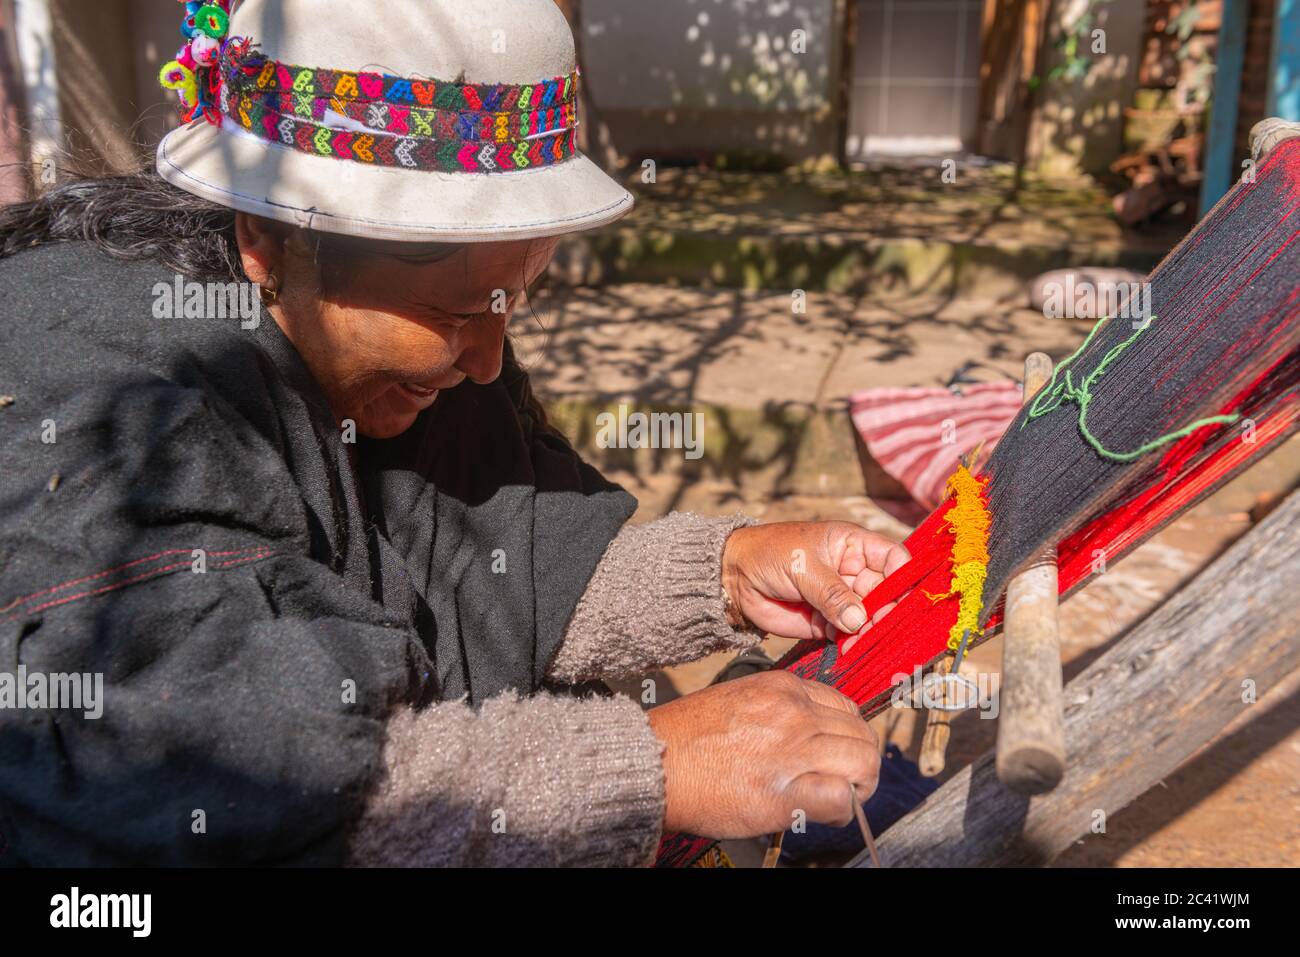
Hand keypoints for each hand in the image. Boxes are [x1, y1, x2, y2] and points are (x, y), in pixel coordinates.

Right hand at [647, 671, 879, 837]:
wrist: (653, 764)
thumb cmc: (688, 737)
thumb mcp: (739, 698)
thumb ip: (779, 708)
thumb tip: (812, 734)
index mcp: (783, 688)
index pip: (846, 706)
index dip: (849, 734)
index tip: (839, 753)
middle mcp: (793, 713)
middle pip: (861, 735)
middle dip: (861, 762)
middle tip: (849, 783)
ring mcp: (790, 750)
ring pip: (862, 762)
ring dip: (859, 786)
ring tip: (840, 800)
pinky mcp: (782, 793)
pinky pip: (840, 798)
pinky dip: (842, 810)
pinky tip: (826, 814)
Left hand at [721, 521, 909, 642]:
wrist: (734, 577)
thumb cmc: (769, 554)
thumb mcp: (803, 567)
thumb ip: (832, 593)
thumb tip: (860, 620)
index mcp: (852, 545)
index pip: (892, 558)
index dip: (903, 575)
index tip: (904, 596)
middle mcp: (853, 572)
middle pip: (886, 593)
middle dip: (888, 611)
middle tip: (884, 628)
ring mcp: (842, 599)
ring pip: (870, 617)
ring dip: (872, 632)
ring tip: (866, 643)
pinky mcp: (827, 622)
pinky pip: (849, 634)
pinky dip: (853, 643)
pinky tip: (850, 649)